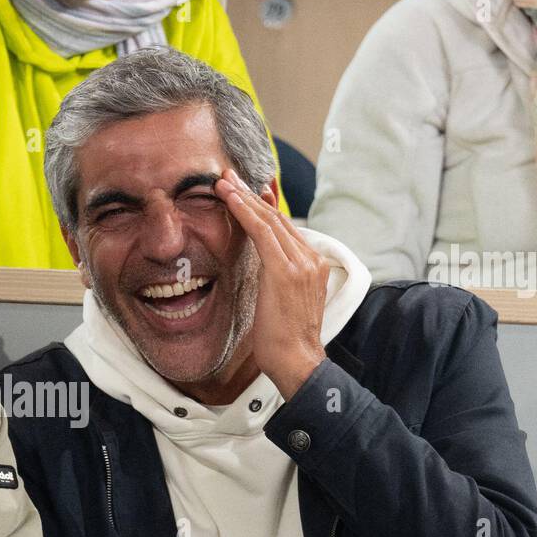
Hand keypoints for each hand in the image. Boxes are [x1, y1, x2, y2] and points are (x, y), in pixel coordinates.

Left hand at [214, 169, 327, 397]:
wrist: (297, 360)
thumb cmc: (286, 339)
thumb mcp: (283, 301)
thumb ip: (278, 279)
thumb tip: (263, 268)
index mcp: (312, 265)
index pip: (285, 228)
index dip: (264, 207)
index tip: (248, 190)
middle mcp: (310, 258)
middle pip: (278, 218)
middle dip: (251, 195)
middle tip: (230, 176)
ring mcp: (300, 263)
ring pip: (269, 220)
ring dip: (244, 197)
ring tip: (223, 182)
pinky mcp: (285, 270)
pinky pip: (262, 232)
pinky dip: (245, 211)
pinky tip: (230, 198)